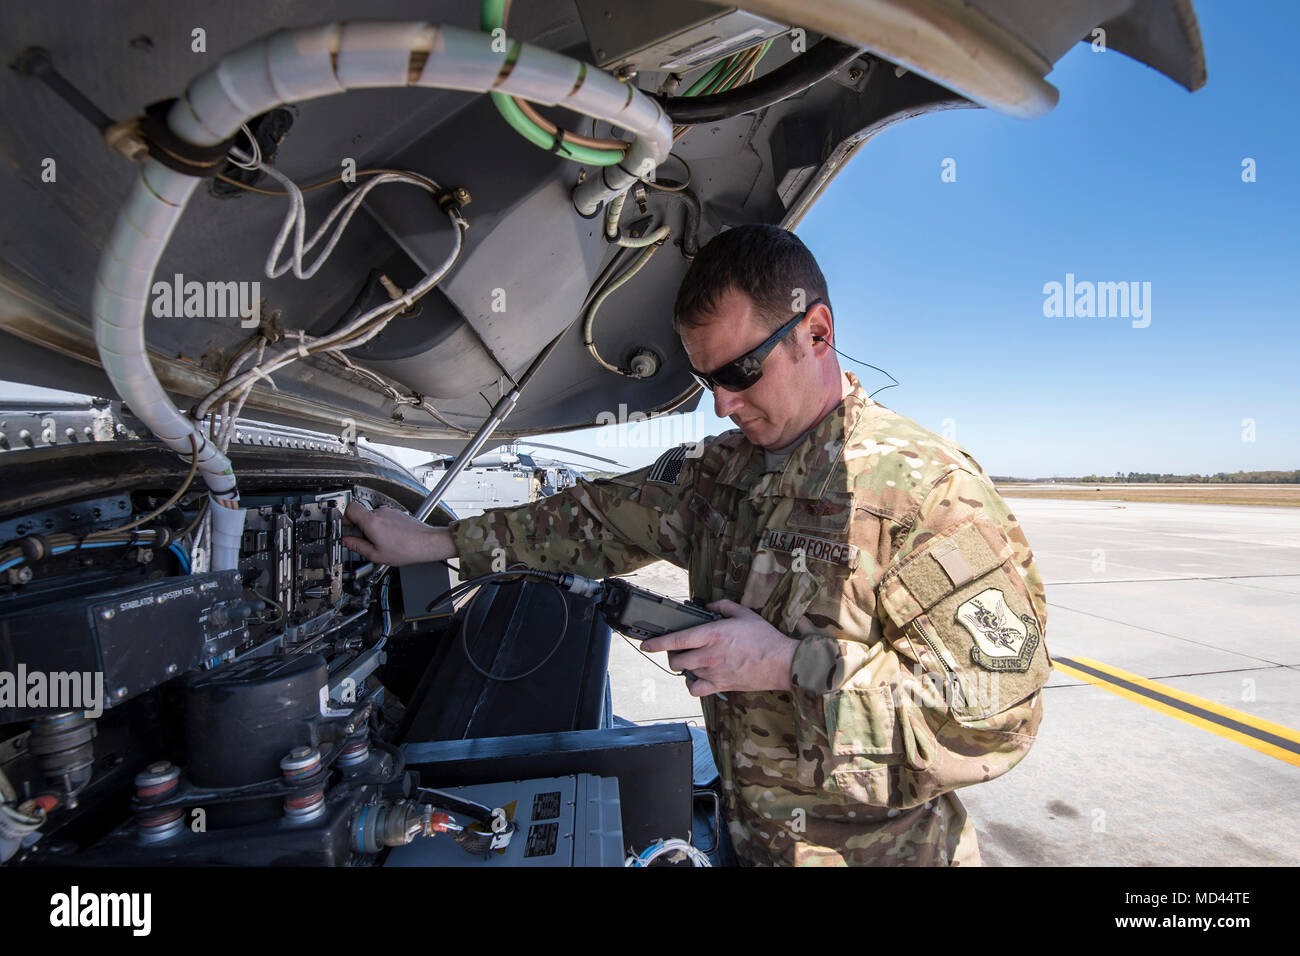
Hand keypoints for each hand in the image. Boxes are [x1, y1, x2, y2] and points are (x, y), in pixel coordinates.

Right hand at [341, 501, 456, 566]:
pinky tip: (390, 539)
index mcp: (371, 521)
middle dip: (359, 527)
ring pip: (372, 517)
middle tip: (364, 541)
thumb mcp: (375, 555)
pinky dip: (383, 527)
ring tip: (381, 543)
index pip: (349, 508)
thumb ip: (357, 546)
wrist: (427, 543)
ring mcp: (389, 511)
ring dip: (372, 528)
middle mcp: (380, 512)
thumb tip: (346, 542)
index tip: (346, 529)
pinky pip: (383, 518)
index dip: (344, 519)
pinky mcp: (397, 513)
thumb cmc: (406, 549)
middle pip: (361, 514)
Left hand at [639, 599, 799, 696]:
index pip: (678, 639)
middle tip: (680, 650)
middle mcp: (709, 654)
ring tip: (694, 662)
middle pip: (677, 660)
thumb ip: (723, 606)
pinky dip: (693, 685)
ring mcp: (713, 672)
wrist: (781, 663)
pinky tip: (698, 678)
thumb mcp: (744, 613)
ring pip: (685, 674)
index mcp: (713, 634)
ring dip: (685, 668)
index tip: (647, 644)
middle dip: (674, 655)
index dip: (658, 642)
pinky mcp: (720, 685)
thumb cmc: (765, 639)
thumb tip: (710, 604)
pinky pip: (696, 690)